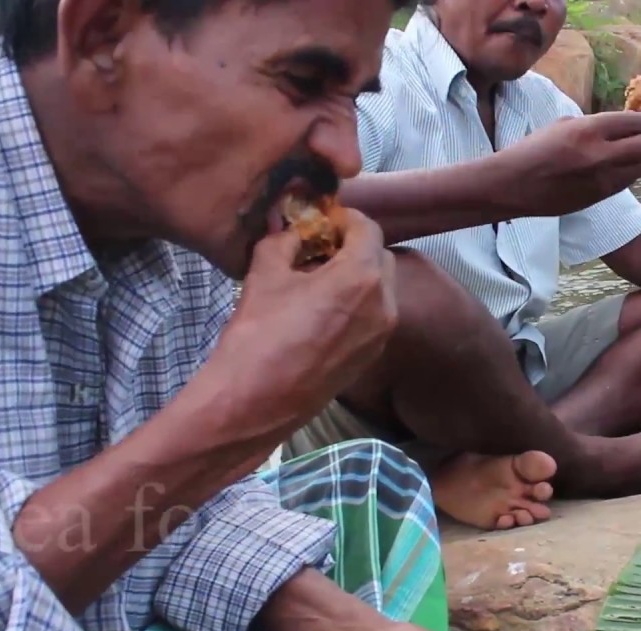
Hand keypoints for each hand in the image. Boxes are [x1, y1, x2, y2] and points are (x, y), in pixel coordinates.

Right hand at [212, 209, 396, 429]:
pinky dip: (356, 304)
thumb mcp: (265, 274)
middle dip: (353, 247)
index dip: (345, 219)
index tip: (321, 221)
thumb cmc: (259, 334)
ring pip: (380, 289)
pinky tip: (322, 310)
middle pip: (379, 257)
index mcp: (361, 277)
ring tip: (317, 280)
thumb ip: (284, 241)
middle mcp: (384, 304)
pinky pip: (373, 316)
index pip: (368, 229)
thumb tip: (291, 228)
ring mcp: (382, 334)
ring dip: (356, 276)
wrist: (256, 401)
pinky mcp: (372, 356)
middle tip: (318, 249)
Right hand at [501, 111, 640, 216]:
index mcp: (589, 129)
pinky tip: (613, 170)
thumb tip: (617, 127)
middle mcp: (600, 153)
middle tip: (635, 140)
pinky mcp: (599, 196)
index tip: (636, 124)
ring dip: (637, 160)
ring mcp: (602, 178)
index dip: (640, 122)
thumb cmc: (533, 149)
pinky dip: (626, 174)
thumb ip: (593, 124)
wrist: (513, 184)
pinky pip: (627, 183)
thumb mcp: (563, 124)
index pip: (635, 122)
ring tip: (625, 157)